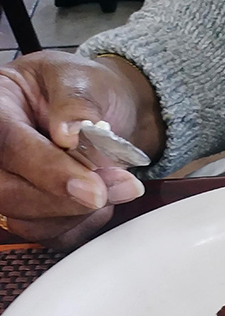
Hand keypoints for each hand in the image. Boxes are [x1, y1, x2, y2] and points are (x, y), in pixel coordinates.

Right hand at [0, 50, 164, 249]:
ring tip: (121, 185)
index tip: (92, 186)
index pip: (7, 144)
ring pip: (30, 222)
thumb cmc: (89, 91)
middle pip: (10, 193)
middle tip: (120, 185)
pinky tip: (107, 202)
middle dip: (68, 199)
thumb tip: (68, 132)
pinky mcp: (35, 215)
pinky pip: (54, 236)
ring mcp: (13, 186)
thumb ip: (75, 102)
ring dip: (81, 214)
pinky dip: (85, 226)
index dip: (47, 169)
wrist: (111, 113)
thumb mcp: (83, 78)